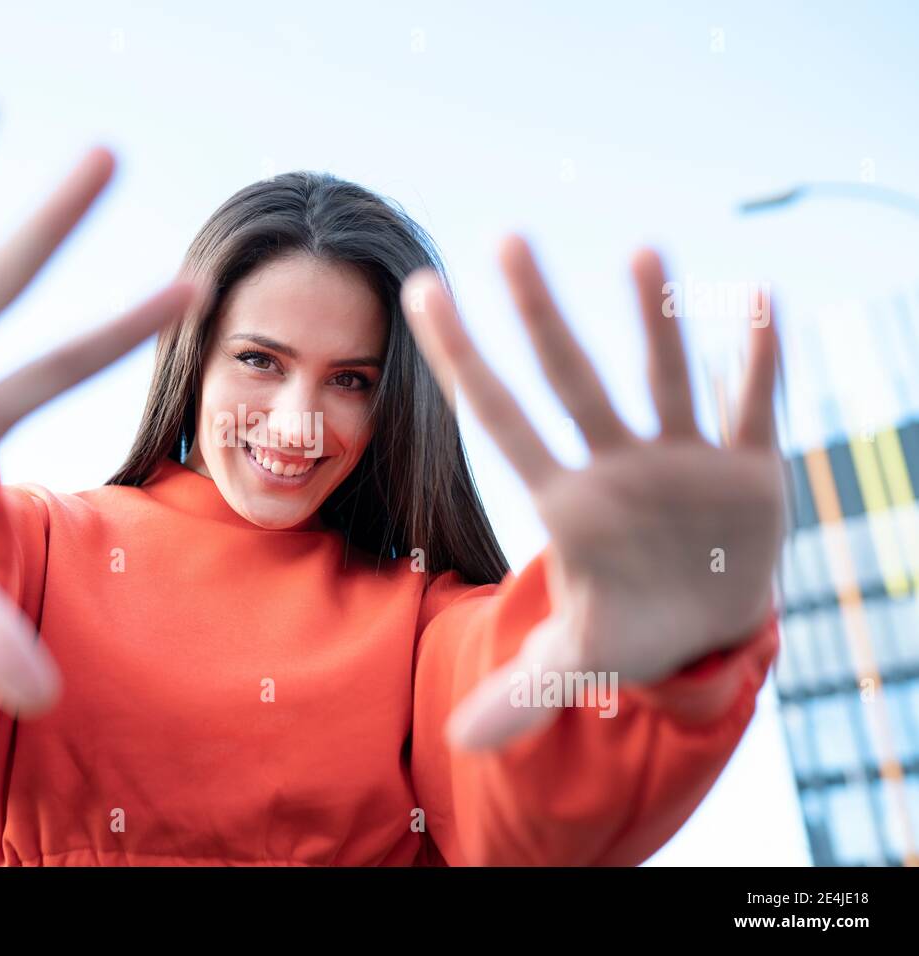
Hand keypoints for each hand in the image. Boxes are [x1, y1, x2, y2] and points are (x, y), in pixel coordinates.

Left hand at [401, 237, 784, 749]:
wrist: (706, 625)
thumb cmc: (630, 626)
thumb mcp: (578, 663)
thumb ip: (522, 693)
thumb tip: (461, 744)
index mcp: (564, 501)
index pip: (500, 421)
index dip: (463, 364)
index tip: (421, 294)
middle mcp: (614, 464)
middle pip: (570, 379)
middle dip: (541, 315)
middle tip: (506, 239)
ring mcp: (679, 459)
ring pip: (660, 378)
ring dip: (654, 320)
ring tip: (640, 251)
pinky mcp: (746, 467)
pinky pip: (749, 405)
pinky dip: (755, 362)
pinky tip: (756, 300)